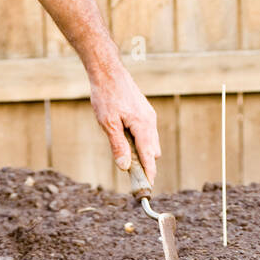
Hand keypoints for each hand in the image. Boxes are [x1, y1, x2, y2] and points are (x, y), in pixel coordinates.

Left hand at [89, 62, 160, 185]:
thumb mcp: (108, 124)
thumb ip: (118, 146)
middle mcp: (150, 122)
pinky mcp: (145, 113)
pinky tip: (126, 140)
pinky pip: (147, 134)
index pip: (149, 157)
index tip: (147, 188)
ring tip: (126, 156)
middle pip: (153, 153)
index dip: (148, 174)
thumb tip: (125, 167)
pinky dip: (140, 142)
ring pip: (151, 143)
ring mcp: (149, 117)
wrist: (108, 71)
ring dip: (142, 153)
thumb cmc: (106, 96)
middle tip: (131, 174)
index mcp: (143, 126)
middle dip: (145, 164)